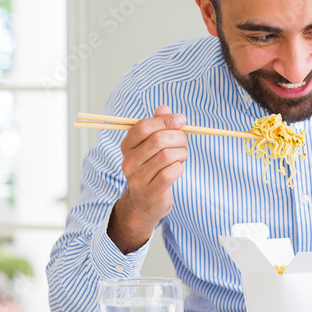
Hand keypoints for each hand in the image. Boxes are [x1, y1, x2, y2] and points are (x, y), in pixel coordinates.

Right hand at [108, 104, 187, 253]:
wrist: (144, 203)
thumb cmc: (151, 169)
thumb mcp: (151, 146)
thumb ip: (157, 126)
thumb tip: (165, 107)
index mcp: (127, 146)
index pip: (143, 127)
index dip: (165, 121)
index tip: (181, 120)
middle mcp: (129, 162)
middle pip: (158, 140)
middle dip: (178, 137)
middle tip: (184, 141)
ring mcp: (138, 178)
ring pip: (167, 156)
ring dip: (181, 153)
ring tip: (181, 156)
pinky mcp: (152, 191)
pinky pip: (172, 172)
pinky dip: (180, 167)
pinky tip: (178, 168)